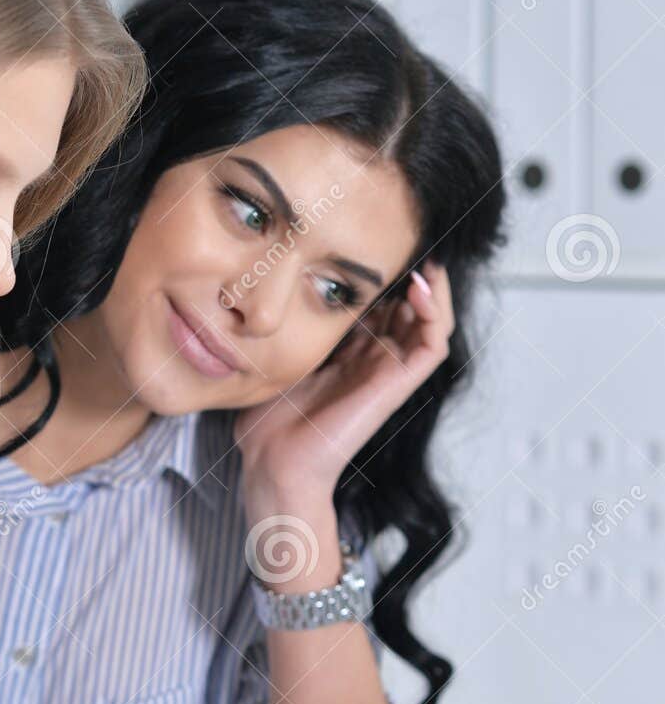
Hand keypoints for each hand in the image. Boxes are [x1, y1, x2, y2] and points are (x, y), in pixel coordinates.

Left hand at [235, 260, 454, 508]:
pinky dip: (434, 313)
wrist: (274, 463)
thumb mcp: (278, 357)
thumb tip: (278, 289)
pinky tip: (419, 286)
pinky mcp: (397, 387)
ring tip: (423, 260)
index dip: (382, 276)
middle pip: (408, 308)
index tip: (372, 245)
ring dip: (433, 288)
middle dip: (411, 273)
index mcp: (348, 355)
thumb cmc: (268, 423)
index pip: (380, 306)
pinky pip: (434, 345)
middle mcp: (373, 361)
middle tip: (405, 241)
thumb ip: (290, 327)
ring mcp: (388, 373)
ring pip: (430, 323)